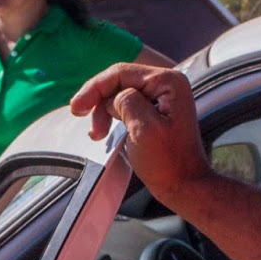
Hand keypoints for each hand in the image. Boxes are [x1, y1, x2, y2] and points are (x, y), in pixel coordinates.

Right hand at [70, 62, 211, 202]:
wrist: (184, 186)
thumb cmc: (168, 162)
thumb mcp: (144, 129)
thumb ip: (127, 102)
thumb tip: (113, 98)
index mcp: (168, 82)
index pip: (121, 73)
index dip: (94, 88)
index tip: (76, 108)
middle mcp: (167, 83)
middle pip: (119, 81)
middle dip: (98, 100)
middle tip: (81, 119)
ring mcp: (162, 96)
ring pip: (119, 93)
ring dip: (103, 111)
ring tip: (97, 135)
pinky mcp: (155, 110)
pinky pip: (126, 105)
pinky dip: (111, 116)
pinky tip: (103, 132)